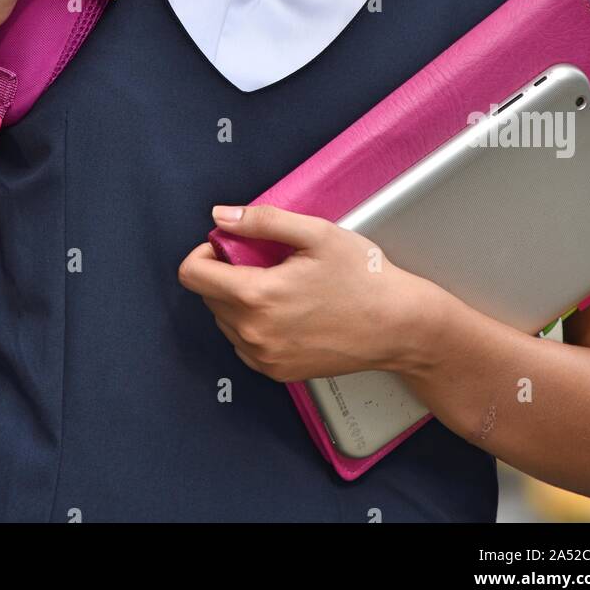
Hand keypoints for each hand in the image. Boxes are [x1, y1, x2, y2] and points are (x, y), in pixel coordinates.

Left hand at [177, 203, 438, 382]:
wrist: (398, 326)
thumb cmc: (363, 277)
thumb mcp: (315, 233)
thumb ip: (261, 221)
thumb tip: (221, 216)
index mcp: (256, 296)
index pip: (192, 274)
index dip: (206, 251)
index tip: (230, 245)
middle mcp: (254, 333)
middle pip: (208, 296)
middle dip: (227, 273)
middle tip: (267, 261)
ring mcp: (265, 358)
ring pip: (225, 320)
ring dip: (239, 299)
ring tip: (282, 285)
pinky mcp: (277, 372)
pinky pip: (244, 342)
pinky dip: (254, 323)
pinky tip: (287, 310)